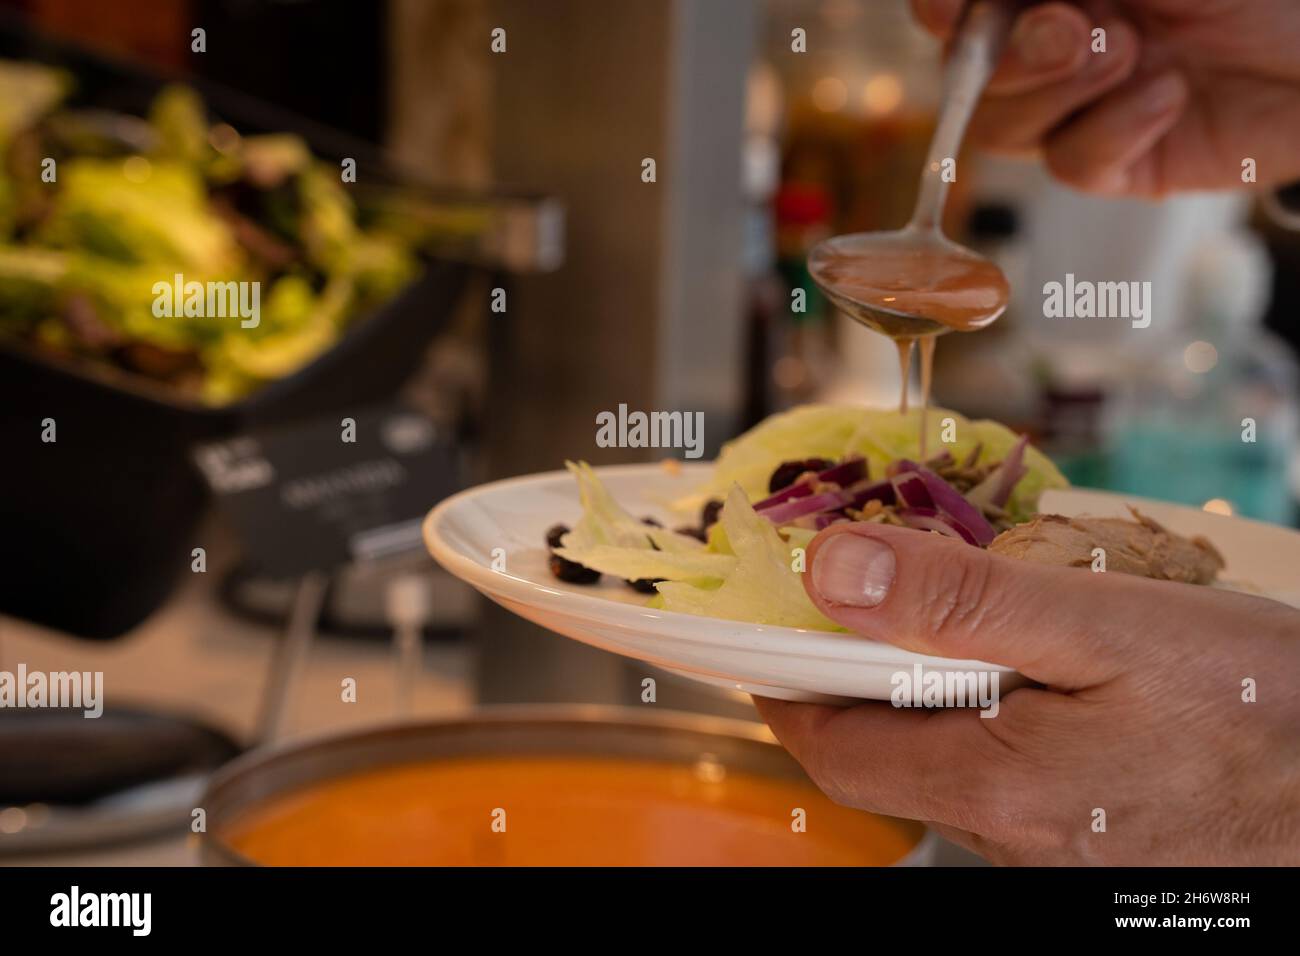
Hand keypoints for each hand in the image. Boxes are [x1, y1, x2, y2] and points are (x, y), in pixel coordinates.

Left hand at [754, 522, 1299, 864]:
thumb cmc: (1263, 709)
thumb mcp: (1104, 623)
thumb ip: (960, 600)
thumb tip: (835, 570)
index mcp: (994, 787)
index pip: (833, 744)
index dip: (785, 687)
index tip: (762, 634)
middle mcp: (1014, 839)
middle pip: (886, 757)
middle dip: (855, 682)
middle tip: (856, 603)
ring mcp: (1059, 851)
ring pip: (949, 767)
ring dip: (928, 697)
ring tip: (954, 619)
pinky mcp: (1100, 845)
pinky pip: (1011, 782)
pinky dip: (991, 721)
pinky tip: (1036, 672)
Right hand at [911, 0, 1299, 194]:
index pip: (961, 11)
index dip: (944, 12)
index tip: (948, 10)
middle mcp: (1056, 48)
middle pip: (969, 76)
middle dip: (1012, 56)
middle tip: (1074, 32)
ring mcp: (1080, 108)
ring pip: (1003, 128)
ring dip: (1061, 92)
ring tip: (1136, 58)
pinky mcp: (1114, 164)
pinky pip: (1070, 164)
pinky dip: (1115, 131)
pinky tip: (1169, 98)